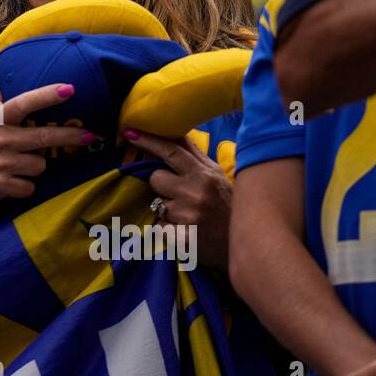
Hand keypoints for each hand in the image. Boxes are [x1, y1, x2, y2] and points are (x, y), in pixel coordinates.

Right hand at [0, 54, 91, 225]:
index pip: (23, 104)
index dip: (47, 96)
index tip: (69, 89)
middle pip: (44, 137)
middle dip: (68, 136)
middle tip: (87, 136)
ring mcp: (1, 165)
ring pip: (39, 165)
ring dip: (33, 166)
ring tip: (17, 165)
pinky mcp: (0, 187)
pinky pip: (28, 187)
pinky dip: (23, 187)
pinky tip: (10, 183)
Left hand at [124, 129, 231, 269]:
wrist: (246, 244)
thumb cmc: (228, 206)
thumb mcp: (217, 176)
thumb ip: (195, 155)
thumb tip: (174, 131)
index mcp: (205, 175)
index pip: (171, 151)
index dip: (148, 141)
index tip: (129, 133)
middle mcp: (195, 193)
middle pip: (156, 178)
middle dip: (161, 185)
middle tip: (180, 195)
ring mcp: (188, 216)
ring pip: (157, 205)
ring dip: (167, 210)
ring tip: (188, 216)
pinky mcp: (181, 239)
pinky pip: (159, 228)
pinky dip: (168, 230)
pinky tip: (185, 232)